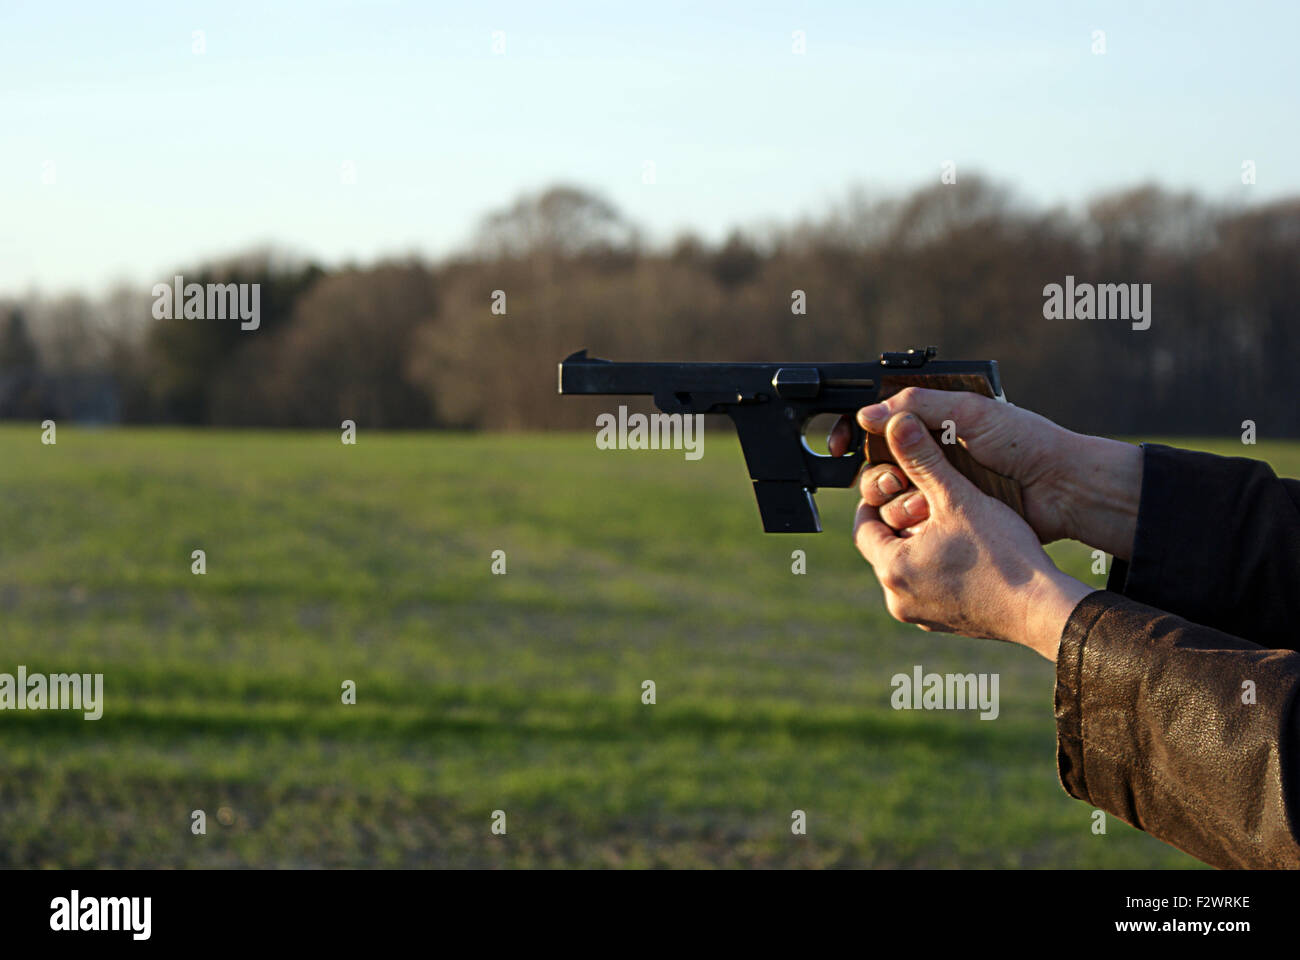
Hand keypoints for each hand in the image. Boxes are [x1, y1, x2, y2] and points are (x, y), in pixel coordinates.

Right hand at [829, 388, 1142, 559]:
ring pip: (891, 502)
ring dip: (901, 503)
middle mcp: (933, 457)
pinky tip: (933, 520)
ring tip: (925, 506)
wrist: (1063, 491)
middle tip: (894, 482)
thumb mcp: (969, 412)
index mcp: (936, 422)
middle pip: (878, 468)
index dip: (856, 433)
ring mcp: (941, 492)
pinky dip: (918, 523)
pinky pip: (914, 528)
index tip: (840, 442)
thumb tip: (866, 413)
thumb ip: (917, 408)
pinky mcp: (951, 522)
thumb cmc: (1025, 443)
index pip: (882, 426)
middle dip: (878, 477)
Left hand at [852, 411, 1091, 660]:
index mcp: (891, 569)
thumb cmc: (1002, 555)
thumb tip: (896, 422)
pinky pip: (930, 589)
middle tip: (926, 501)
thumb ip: (923, 459)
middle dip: (902, 522)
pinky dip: (939, 569)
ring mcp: (921, 616)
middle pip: (885, 548)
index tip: (896, 483)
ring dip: (921, 545)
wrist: (1043, 609)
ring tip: (948, 524)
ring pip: (909, 569)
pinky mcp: (945, 624)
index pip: (864, 526)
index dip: (877, 500)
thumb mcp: (957, 498)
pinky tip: (966, 553)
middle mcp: (898, 599)